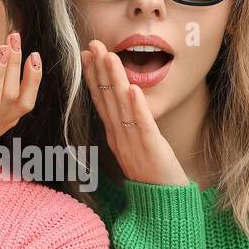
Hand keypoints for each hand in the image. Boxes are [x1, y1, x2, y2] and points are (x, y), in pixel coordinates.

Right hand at [83, 40, 189, 186]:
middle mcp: (119, 135)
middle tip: (92, 45)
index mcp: (115, 134)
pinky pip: (142, 123)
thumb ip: (124, 127)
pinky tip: (131, 88)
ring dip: (113, 79)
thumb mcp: (133, 147)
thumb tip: (119, 108)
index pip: (101, 99)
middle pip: (106, 97)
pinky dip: (136, 106)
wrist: (162, 203)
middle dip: (99, 70)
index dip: (93, 76)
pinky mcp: (150, 147)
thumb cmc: (150, 176)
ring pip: (120, 105)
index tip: (86, 55)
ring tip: (109, 56)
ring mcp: (132, 140)